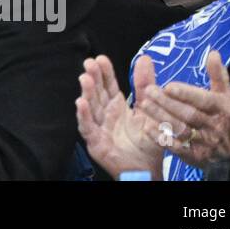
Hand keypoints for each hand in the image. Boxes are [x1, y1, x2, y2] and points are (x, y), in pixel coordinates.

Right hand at [76, 54, 162, 177]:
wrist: (148, 170)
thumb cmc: (147, 141)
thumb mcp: (148, 109)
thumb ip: (145, 85)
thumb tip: (144, 58)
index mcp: (117, 105)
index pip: (108, 85)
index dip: (104, 72)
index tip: (100, 58)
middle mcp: (105, 114)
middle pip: (97, 93)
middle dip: (93, 78)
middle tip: (89, 63)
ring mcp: (99, 127)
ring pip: (91, 107)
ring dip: (87, 93)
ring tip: (85, 78)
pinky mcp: (95, 142)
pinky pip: (88, 127)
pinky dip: (84, 116)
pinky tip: (80, 103)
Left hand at [136, 50, 229, 167]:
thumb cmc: (226, 115)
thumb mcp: (226, 94)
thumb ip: (218, 74)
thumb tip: (213, 53)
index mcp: (222, 108)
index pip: (204, 100)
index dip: (186, 93)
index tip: (168, 86)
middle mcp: (214, 126)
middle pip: (189, 115)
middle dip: (168, 103)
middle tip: (148, 91)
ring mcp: (205, 142)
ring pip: (181, 130)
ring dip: (161, 118)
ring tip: (144, 105)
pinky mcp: (195, 156)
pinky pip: (178, 148)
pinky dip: (163, 139)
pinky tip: (148, 128)